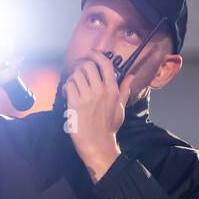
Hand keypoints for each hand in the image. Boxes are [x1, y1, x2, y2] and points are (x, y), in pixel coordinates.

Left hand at [63, 49, 140, 181]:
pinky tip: (68, 92)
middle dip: (81, 66)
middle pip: (88, 66)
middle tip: (78, 71)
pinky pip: (68, 85)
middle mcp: (100, 90)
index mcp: (112, 90)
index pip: (105, 64)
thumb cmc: (109, 127)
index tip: (91, 54)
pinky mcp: (75, 104)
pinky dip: (66, 86)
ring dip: (73, 76)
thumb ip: (124, 90)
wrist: (97, 144)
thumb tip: (131, 76)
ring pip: (76, 74)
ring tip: (74, 84)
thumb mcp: (120, 107)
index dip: (96, 55)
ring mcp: (87, 97)